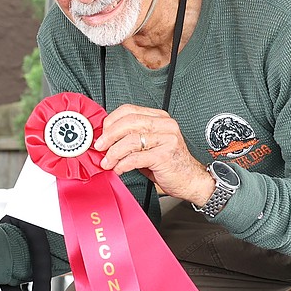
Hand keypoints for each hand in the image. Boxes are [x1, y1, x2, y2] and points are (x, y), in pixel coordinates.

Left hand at [93, 104, 214, 205]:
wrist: (191, 180)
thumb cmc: (170, 164)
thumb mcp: (150, 146)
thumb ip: (132, 139)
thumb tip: (106, 140)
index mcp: (160, 118)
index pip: (129, 110)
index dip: (111, 121)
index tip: (101, 134)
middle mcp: (165, 125)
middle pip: (128, 122)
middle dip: (108, 135)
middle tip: (99, 147)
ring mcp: (167, 139)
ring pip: (130, 140)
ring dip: (113, 152)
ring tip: (107, 162)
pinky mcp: (164, 156)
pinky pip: (136, 157)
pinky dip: (122, 164)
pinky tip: (119, 169)